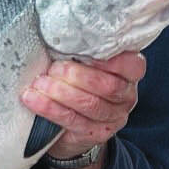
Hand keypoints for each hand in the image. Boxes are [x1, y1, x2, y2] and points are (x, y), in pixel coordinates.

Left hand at [21, 52, 146, 168]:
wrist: (72, 128)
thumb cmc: (78, 85)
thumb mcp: (86, 67)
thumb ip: (83, 54)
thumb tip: (61, 34)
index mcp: (128, 75)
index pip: (134, 66)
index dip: (114, 60)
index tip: (87, 54)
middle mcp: (126, 97)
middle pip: (108, 86)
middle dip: (78, 76)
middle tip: (54, 69)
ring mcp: (113, 118)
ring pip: (90, 104)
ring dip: (61, 92)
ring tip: (40, 83)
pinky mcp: (94, 134)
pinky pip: (72, 119)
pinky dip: (50, 108)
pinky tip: (34, 99)